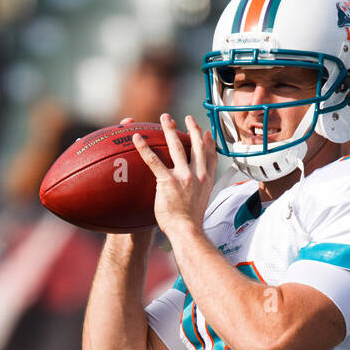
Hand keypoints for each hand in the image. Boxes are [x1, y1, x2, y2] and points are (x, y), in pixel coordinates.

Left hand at [131, 114, 216, 239]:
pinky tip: (138, 138)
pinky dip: (144, 148)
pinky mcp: (168, 182)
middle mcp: (197, 176)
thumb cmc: (191, 222)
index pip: (211, 156)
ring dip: (170, 130)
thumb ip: (199, 191)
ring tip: (165, 118)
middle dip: (192, 129)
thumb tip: (192, 189)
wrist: (187, 231)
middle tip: (187, 118)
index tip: (207, 133)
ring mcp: (183, 177)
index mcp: (206, 181)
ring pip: (177, 147)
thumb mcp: (201, 203)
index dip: (210, 143)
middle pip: (196, 146)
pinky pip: (154, 161)